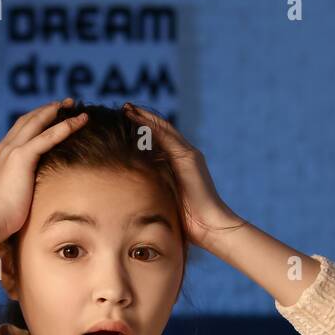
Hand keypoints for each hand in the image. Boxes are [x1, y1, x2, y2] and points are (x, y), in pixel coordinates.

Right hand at [0, 98, 88, 241]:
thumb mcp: (2, 203)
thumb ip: (10, 195)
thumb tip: (19, 205)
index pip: (14, 136)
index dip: (30, 125)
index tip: (44, 119)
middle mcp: (0, 150)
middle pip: (24, 122)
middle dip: (43, 111)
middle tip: (61, 104)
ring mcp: (9, 151)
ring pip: (36, 123)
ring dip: (54, 112)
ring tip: (72, 105)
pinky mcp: (20, 157)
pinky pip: (47, 136)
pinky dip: (65, 127)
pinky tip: (79, 120)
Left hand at [122, 102, 240, 249]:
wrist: (210, 227)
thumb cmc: (186, 221)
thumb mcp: (164, 198)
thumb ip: (154, 187)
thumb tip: (131, 187)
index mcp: (179, 164)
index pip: (160, 140)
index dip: (143, 129)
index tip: (125, 120)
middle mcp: (186, 155)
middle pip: (161, 130)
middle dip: (142, 117)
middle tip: (124, 107)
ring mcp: (188, 155)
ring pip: (164, 129)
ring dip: (145, 117)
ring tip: (127, 109)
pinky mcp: (188, 158)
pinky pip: (167, 138)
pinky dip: (152, 127)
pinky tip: (138, 120)